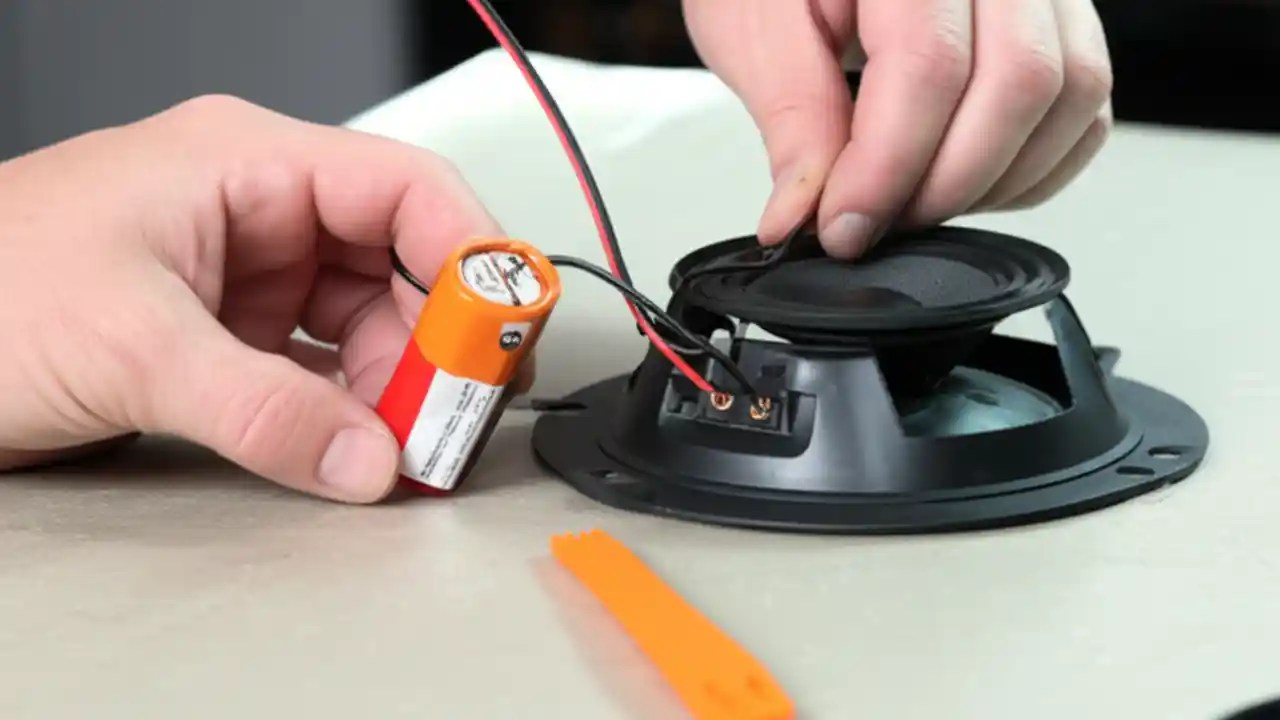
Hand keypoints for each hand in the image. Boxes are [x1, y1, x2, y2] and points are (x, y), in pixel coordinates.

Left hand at [0, 96, 526, 502]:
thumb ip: (264, 411)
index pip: (403, 189)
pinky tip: (356, 444)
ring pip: (368, 323)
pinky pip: (323, 367)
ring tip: (402, 443)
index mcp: (244, 165)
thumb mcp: (132, 347)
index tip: (504, 328)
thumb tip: (369, 458)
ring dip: (395, 386)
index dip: (471, 255)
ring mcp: (247, 275)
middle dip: (434, 342)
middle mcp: (258, 213)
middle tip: (453, 412)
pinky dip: (349, 408)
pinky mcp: (231, 334)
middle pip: (400, 264)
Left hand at [683, 0, 1113, 257]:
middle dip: (944, 184)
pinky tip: (966, 183)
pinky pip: (1087, 104)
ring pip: (1071, 93)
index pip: (929, 65)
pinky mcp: (1064, 16)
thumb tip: (801, 216)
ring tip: (915, 202)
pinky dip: (1033, 166)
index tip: (842, 228)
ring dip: (993, 181)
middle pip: (1018, 81)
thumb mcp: (754, 28)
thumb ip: (791, 119)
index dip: (887, 168)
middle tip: (877, 223)